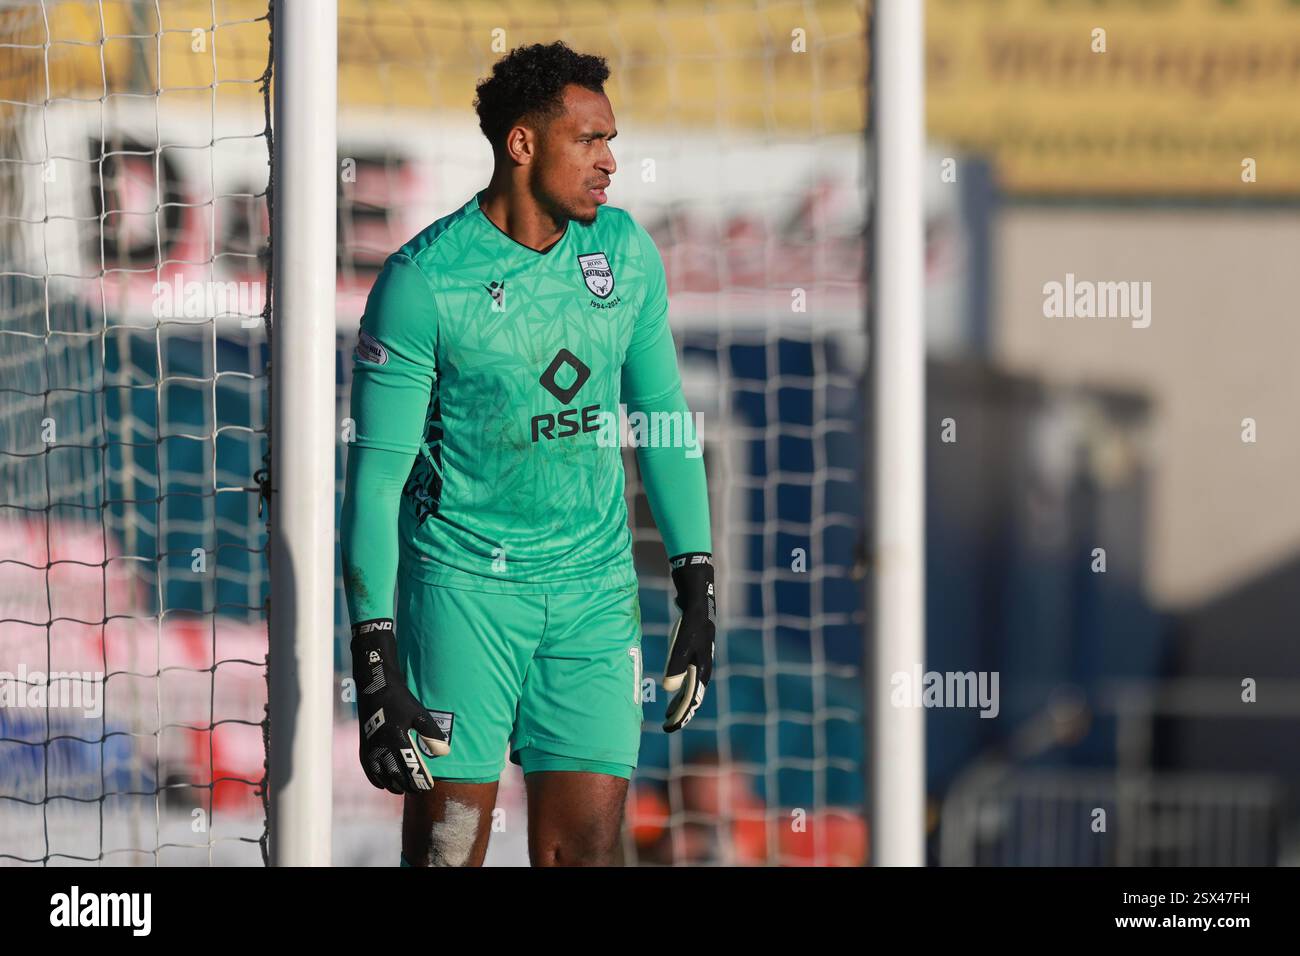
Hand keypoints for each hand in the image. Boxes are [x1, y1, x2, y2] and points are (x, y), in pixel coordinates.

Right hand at [350, 618, 450, 792]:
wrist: (375, 688)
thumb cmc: (401, 701)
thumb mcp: (419, 715)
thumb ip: (432, 734)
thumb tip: (445, 753)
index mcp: (397, 739)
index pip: (410, 768)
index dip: (419, 780)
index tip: (428, 787)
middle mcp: (382, 747)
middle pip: (395, 776)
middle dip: (407, 785)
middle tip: (418, 790)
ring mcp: (370, 749)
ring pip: (381, 776)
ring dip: (392, 785)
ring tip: (403, 789)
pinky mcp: (363, 748)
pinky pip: (368, 771)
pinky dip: (376, 780)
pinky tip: (384, 785)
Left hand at [662, 553, 715, 731]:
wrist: (698, 600)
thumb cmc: (690, 621)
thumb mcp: (681, 643)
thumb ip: (675, 666)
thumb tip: (668, 689)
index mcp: (702, 669)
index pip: (692, 700)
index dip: (681, 715)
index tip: (670, 728)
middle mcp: (703, 668)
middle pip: (693, 698)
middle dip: (681, 713)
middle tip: (669, 727)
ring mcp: (699, 661)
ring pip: (691, 689)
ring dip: (681, 703)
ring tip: (668, 715)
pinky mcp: (693, 654)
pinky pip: (688, 678)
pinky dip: (680, 688)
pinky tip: (671, 690)